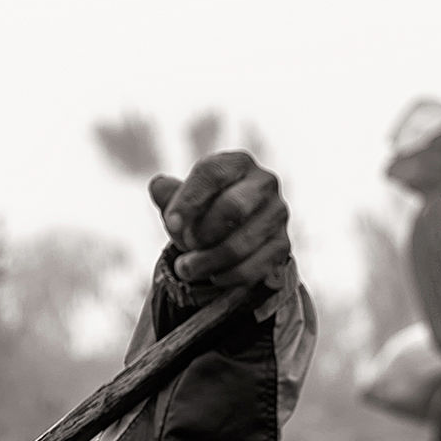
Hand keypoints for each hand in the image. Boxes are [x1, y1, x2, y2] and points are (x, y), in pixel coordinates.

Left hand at [148, 153, 291, 292]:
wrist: (238, 237)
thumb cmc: (206, 213)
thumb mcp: (186, 202)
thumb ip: (170, 195)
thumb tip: (158, 186)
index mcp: (237, 163)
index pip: (212, 173)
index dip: (189, 200)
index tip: (172, 224)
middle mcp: (264, 183)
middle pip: (233, 207)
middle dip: (202, 233)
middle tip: (185, 247)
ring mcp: (277, 215)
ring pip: (240, 244)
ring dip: (207, 262)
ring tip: (186, 269)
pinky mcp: (282, 246)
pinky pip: (251, 268)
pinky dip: (226, 277)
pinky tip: (213, 276)